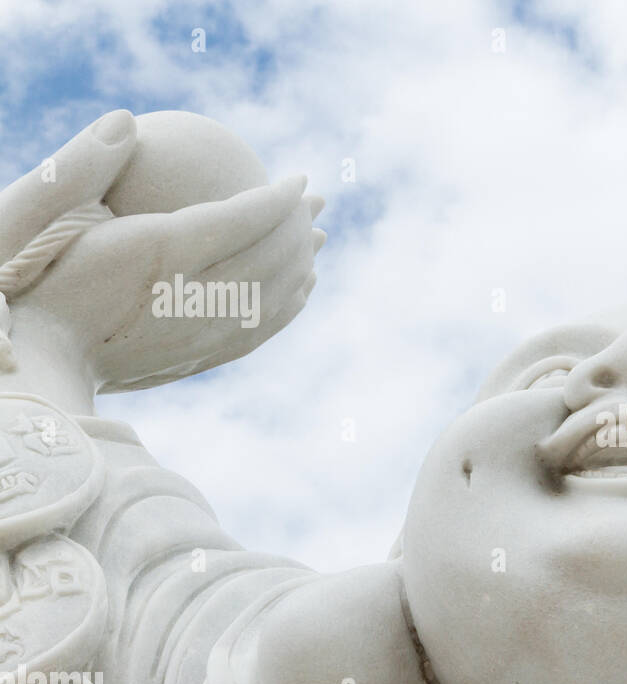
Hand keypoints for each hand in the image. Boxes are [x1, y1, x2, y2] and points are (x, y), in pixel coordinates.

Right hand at [0, 109, 322, 395]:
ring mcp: (202, 333)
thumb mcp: (47, 214)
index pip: (242, 220)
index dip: (279, 199)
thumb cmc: (41, 275)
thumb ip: (86, 167)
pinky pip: (263, 327)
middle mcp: (193, 297)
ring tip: (319, 236)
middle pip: (269, 258)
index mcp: (161, 255)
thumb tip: (125, 118)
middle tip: (318, 201)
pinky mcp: (202, 357)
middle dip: (301, 227)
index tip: (299, 179)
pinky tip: (301, 286)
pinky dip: (290, 301)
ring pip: (274, 295)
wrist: (42, 355)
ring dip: (303, 262)